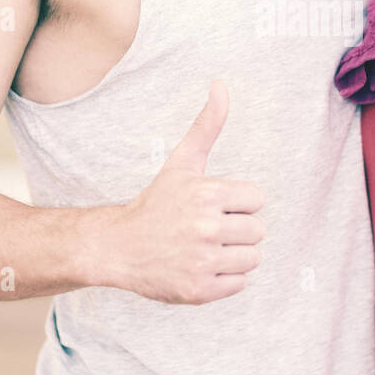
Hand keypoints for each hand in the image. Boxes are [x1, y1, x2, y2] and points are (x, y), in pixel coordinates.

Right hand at [100, 80, 264, 303]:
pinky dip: (224, 280)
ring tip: (204, 249)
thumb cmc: (156, 203)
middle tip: (205, 230)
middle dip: (237, 231)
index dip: (237, 204)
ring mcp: (203, 261)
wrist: (117, 247)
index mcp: (208, 194)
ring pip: (252, 259)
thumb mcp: (182, 162)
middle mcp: (207, 228)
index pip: (257, 200)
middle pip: (258, 232)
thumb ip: (207, 125)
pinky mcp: (199, 291)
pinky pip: (239, 285)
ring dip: (233, 256)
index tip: (212, 207)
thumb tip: (221, 83)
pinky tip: (200, 268)